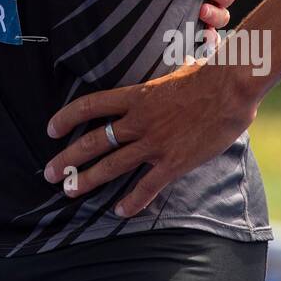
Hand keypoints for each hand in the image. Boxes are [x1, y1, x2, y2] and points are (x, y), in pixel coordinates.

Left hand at [43, 49, 260, 217]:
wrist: (230, 87)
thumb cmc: (208, 73)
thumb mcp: (177, 70)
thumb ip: (166, 78)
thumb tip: (176, 69)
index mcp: (136, 95)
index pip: (90, 106)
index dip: (66, 118)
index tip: (51, 130)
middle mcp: (138, 120)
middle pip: (93, 140)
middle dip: (67, 159)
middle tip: (50, 173)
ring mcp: (154, 142)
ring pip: (112, 166)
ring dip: (88, 180)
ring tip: (70, 192)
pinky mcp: (174, 162)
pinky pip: (147, 186)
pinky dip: (132, 201)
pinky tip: (119, 212)